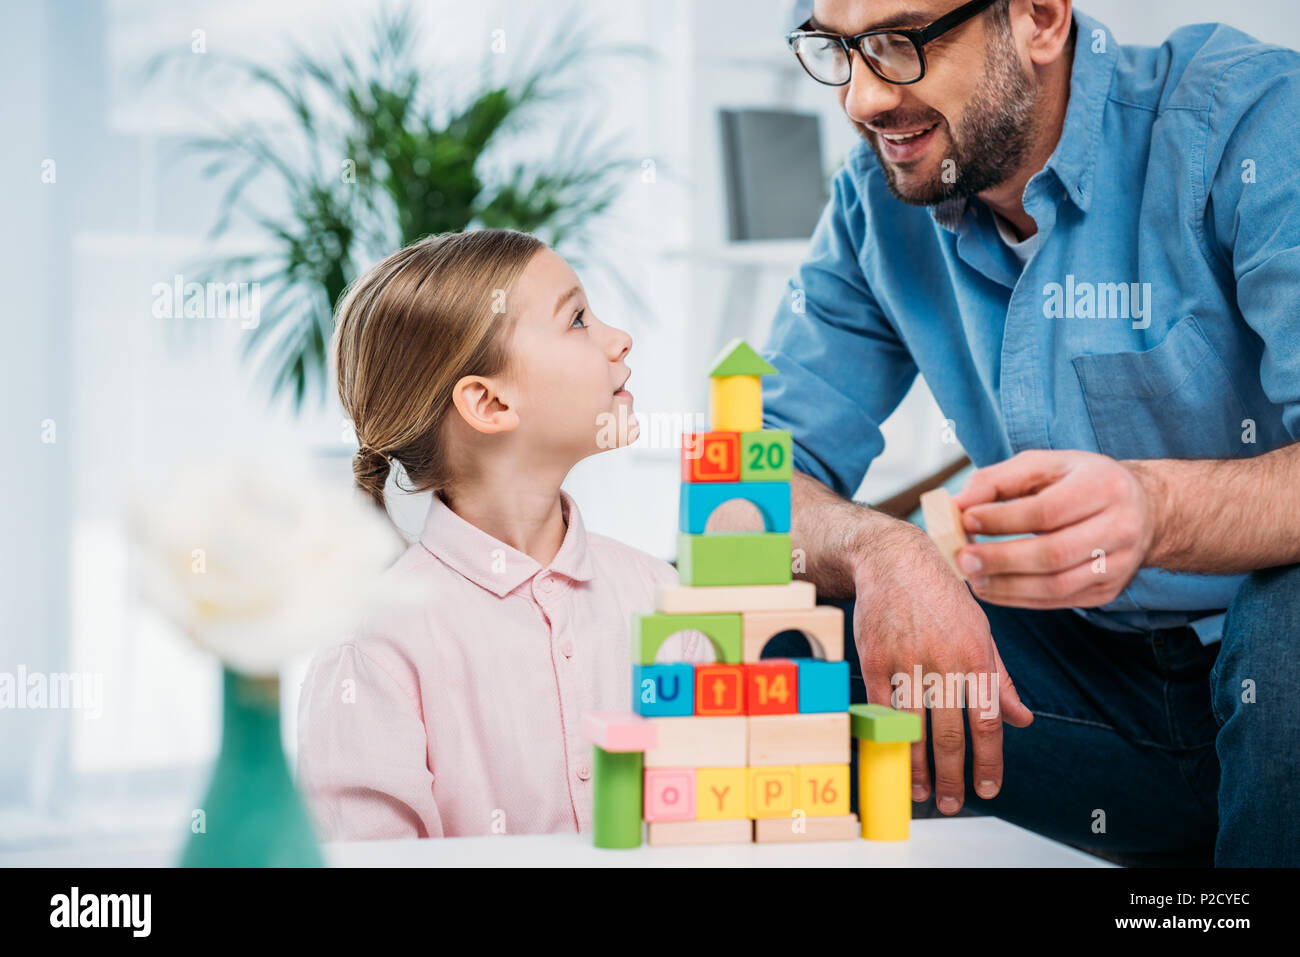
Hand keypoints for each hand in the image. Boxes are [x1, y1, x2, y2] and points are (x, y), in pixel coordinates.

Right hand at [852, 521, 1033, 813]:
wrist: (893, 560)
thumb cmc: (941, 596)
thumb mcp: (981, 630)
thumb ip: (1001, 679)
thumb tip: (1024, 720)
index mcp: (976, 656)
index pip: (987, 722)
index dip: (988, 761)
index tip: (988, 789)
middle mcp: (943, 661)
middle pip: (948, 733)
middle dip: (951, 776)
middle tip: (952, 803)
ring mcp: (905, 660)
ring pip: (912, 727)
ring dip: (916, 766)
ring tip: (920, 790)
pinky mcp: (874, 659)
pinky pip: (879, 710)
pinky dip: (885, 737)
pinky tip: (891, 756)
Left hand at [951, 449, 1157, 608]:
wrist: (1144, 509)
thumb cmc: (1079, 482)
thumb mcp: (1043, 466)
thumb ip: (997, 480)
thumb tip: (957, 505)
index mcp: (1105, 486)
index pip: (1048, 510)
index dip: (1003, 519)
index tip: (965, 520)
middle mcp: (1120, 527)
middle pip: (1054, 553)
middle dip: (1001, 559)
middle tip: (961, 558)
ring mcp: (1119, 565)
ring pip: (1056, 585)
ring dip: (1006, 586)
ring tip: (971, 576)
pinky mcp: (1109, 591)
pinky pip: (1059, 601)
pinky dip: (1018, 598)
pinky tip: (991, 588)